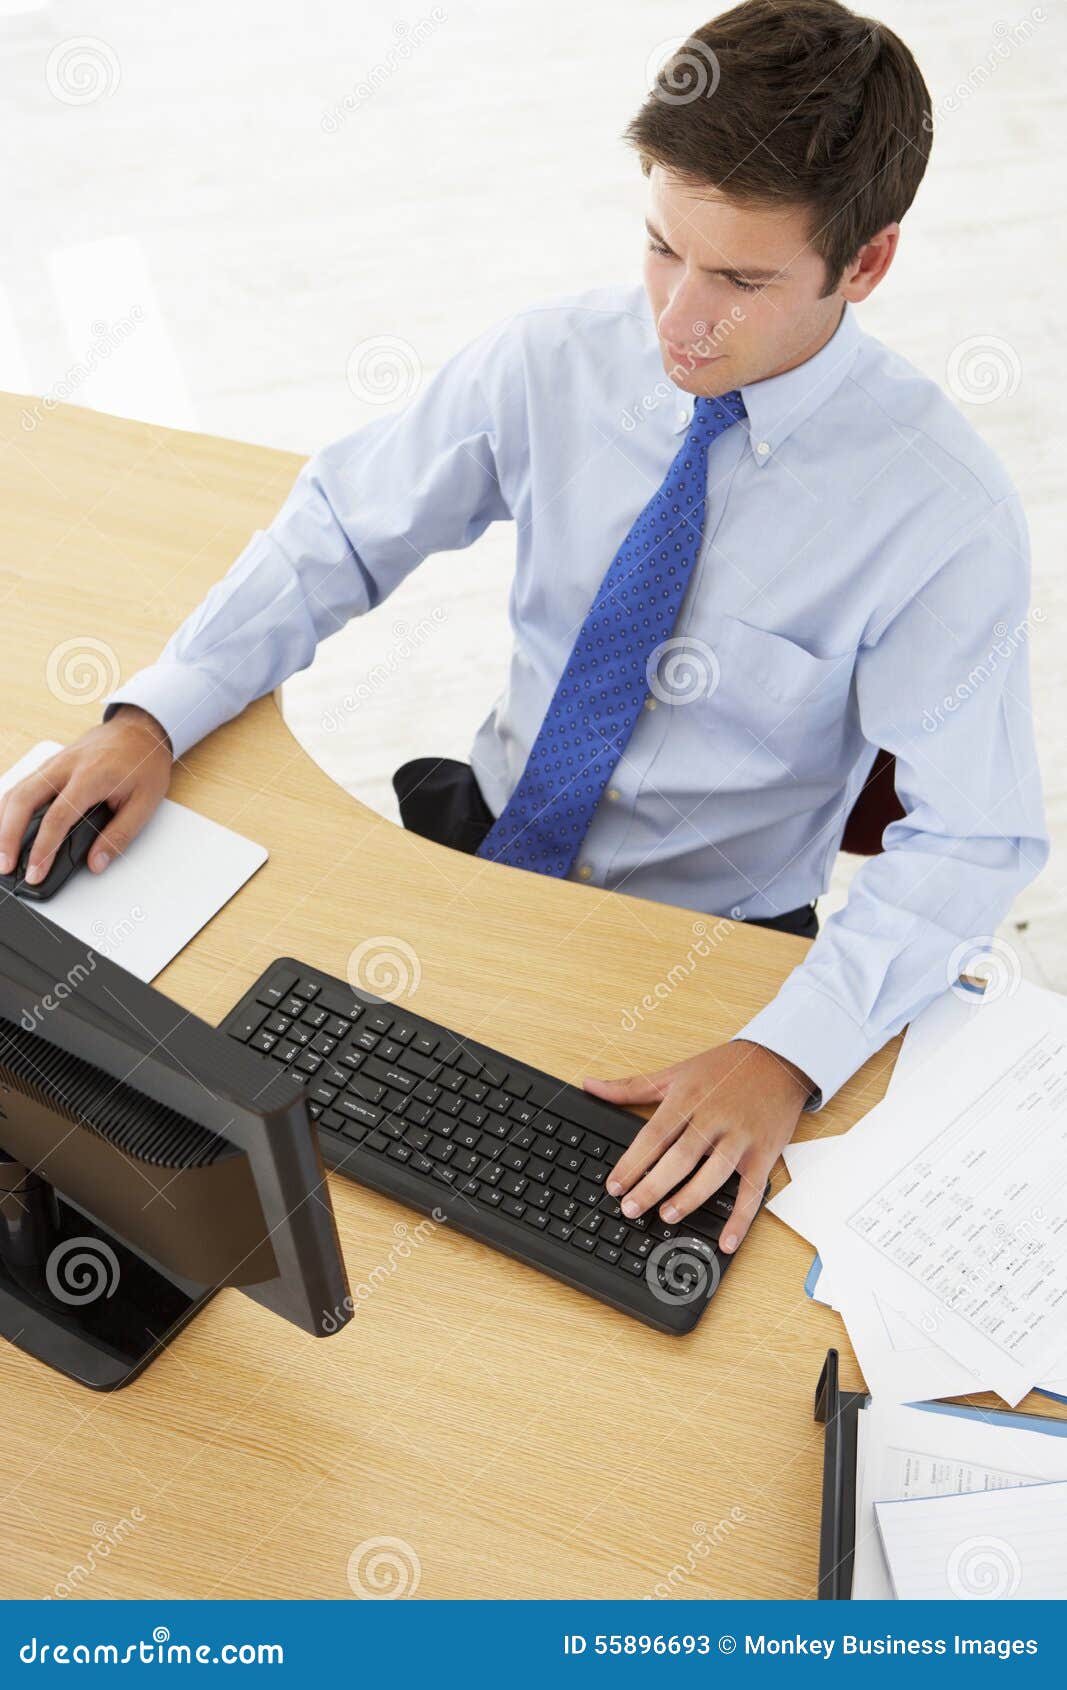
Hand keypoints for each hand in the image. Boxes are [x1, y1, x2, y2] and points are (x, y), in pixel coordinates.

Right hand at [0, 706, 173, 882]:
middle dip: (8, 836)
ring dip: (2, 823)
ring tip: (1, 853)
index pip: (57, 817)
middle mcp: (65, 767)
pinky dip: (7, 807)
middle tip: (5, 866)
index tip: (35, 873)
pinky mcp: (49, 765)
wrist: (140, 728)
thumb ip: (120, 835)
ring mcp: (54, 763)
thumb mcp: (145, 802)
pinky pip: (21, 786)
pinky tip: (4, 826)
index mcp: (91, 776)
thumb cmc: (144, 762)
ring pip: (16, 792)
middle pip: (23, 801)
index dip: (42, 849)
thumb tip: (97, 863)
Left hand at [584, 1040, 813, 1252]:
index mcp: (688, 1099)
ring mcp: (740, 1138)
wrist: (778, 1060)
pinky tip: (726, 1241)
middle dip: (653, 1185)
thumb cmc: (724, 1068)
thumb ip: (631, 1086)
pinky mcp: (764, 1154)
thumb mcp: (676, 1072)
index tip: (613, 1185)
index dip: (632, 1162)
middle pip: (680, 1157)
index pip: (654, 1135)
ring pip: (714, 1173)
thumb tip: (589, 1086)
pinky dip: (741, 1219)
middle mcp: (714, 1119)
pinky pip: (753, 1191)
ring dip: (690, 1198)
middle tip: (630, 1208)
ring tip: (667, 1215)